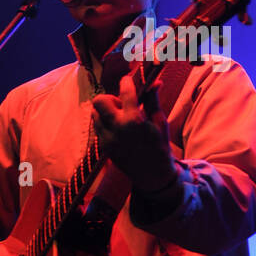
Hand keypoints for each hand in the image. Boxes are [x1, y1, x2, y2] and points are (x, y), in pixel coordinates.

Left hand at [92, 74, 176, 193]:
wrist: (152, 175)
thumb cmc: (160, 147)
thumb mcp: (160, 122)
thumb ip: (153, 100)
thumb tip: (154, 82)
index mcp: (134, 121)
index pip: (125, 92)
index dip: (126, 82)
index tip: (128, 80)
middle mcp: (117, 128)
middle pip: (99, 101)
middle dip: (110, 98)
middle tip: (122, 105)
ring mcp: (107, 139)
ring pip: (94, 113)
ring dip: (105, 110)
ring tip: (120, 117)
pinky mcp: (103, 147)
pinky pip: (97, 126)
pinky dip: (104, 122)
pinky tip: (118, 127)